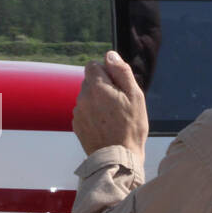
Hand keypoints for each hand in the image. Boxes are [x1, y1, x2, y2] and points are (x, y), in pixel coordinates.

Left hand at [72, 50, 148, 164]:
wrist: (118, 158)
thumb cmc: (131, 127)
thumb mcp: (135, 96)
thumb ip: (121, 71)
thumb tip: (110, 55)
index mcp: (97, 87)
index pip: (92, 65)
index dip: (106, 71)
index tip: (117, 84)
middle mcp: (83, 97)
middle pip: (89, 81)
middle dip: (102, 86)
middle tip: (118, 102)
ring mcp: (78, 112)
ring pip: (87, 97)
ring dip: (97, 101)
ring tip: (113, 117)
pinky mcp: (77, 125)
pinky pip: (84, 112)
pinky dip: (93, 115)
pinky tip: (105, 125)